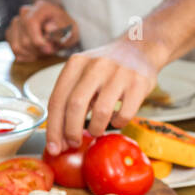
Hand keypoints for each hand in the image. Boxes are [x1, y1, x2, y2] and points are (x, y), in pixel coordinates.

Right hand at [5, 0, 78, 61]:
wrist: (59, 23)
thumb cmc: (65, 27)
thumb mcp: (70, 29)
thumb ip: (60, 30)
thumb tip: (48, 29)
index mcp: (40, 7)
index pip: (30, 24)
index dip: (38, 42)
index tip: (50, 50)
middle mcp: (25, 12)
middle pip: (24, 40)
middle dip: (38, 50)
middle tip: (50, 50)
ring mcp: (16, 21)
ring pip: (17, 47)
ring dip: (31, 54)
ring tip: (43, 51)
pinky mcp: (11, 31)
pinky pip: (13, 49)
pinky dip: (24, 56)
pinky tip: (35, 53)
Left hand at [45, 37, 160, 153]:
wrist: (141, 47)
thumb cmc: (106, 68)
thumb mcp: (83, 73)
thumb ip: (70, 100)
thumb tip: (60, 139)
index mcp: (76, 63)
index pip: (57, 100)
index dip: (53, 128)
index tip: (54, 148)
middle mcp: (95, 65)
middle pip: (74, 106)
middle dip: (70, 132)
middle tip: (73, 143)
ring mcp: (118, 73)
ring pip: (101, 112)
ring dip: (96, 129)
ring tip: (96, 130)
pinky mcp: (138, 83)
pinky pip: (124, 114)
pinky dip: (118, 123)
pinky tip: (116, 118)